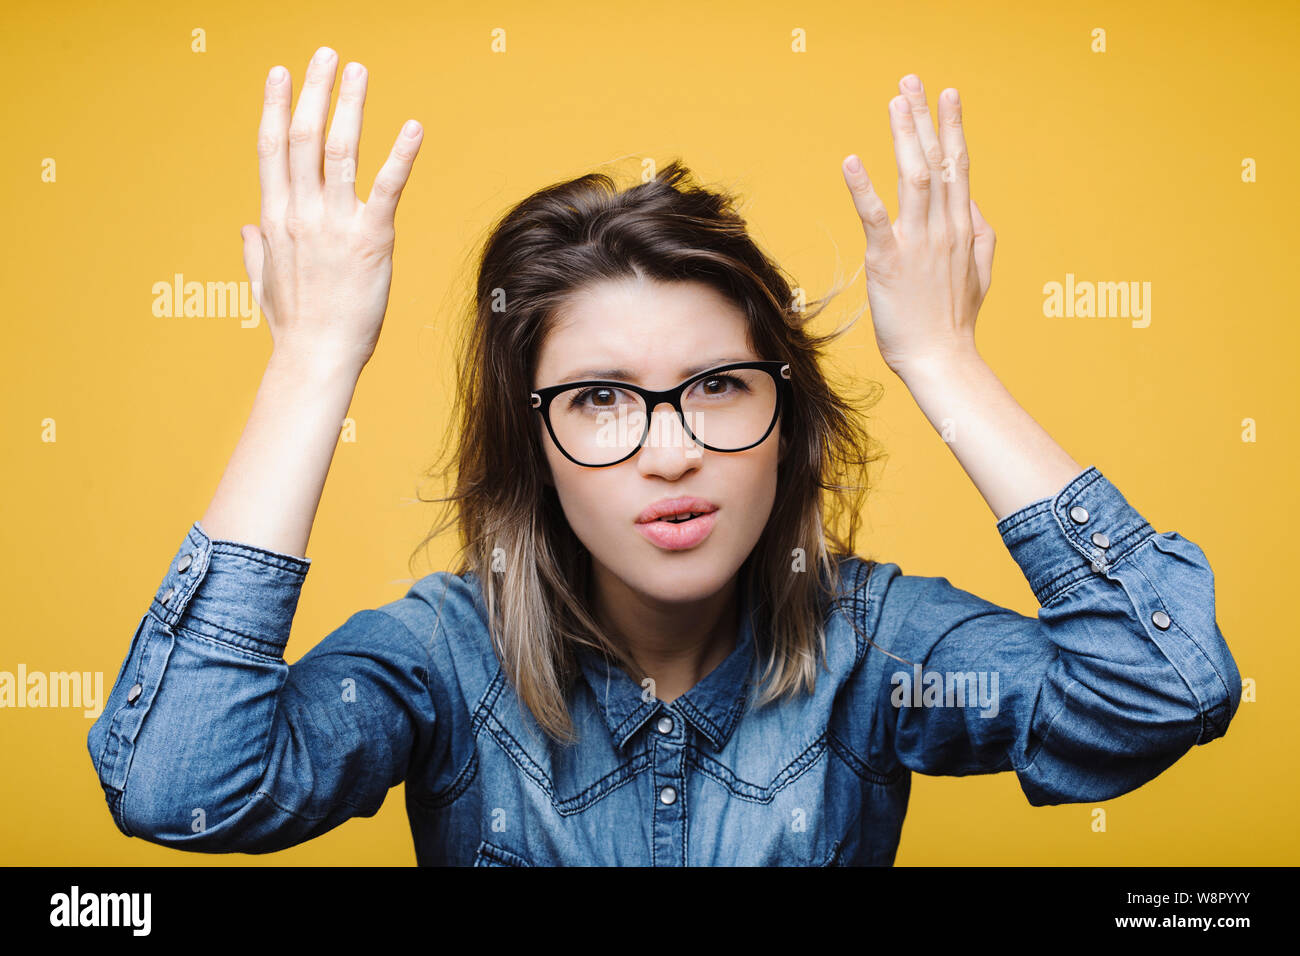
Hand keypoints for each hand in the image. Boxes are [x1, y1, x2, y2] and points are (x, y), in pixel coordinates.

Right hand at [240, 47, 422, 371]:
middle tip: (327, 54)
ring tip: (359, 71)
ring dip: (350, 106)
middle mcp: (302, 213)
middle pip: (305, 137)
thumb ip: (256, 249)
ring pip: (340, 150)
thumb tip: (247, 226)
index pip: (272, 148)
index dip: (277, 106)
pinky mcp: (371, 240)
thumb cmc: (296, 325)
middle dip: (316, 91)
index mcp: (277, 218)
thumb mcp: (264, 283)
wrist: (318, 356)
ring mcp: (335, 224)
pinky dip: (401, 155)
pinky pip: (387, 188)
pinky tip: (413, 127)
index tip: (280, 74)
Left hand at [840, 74, 994, 378]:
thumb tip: (974, 203)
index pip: (957, 167)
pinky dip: (862, 188)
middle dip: (924, 119)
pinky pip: (875, 218)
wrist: (941, 360)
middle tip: (912, 82)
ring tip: (895, 103)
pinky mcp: (888, 261)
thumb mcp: (980, 272)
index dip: (951, 129)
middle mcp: (943, 228)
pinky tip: (851, 161)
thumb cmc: (954, 321)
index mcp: (962, 227)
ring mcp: (918, 243)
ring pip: (913, 178)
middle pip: (936, 162)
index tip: (947, 95)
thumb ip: (981, 234)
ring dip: (904, 138)